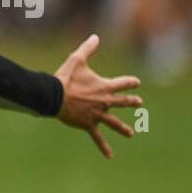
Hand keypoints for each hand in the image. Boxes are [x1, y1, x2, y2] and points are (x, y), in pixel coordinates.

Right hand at [53, 34, 141, 158]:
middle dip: (130, 103)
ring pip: (113, 123)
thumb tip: (96, 36)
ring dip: (123, 128)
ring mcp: (97, 114)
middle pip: (122, 103)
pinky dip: (103, 147)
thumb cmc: (65, 78)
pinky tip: (110, 156)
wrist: (53, 96)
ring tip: (130, 133)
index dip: (130, 82)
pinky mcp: (88, 124)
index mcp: (105, 86)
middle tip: (138, 103)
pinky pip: (97, 137)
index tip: (136, 83)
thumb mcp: (77, 60)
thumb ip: (88, 49)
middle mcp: (105, 101)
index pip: (124, 84)